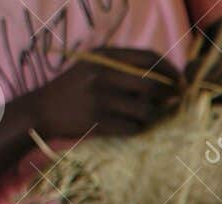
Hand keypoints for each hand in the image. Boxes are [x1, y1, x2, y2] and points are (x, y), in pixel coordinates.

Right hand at [25, 51, 179, 137]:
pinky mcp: (98, 121)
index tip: (180, 81)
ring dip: (153, 116)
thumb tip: (170, 80)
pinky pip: (133, 128)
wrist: (42, 109)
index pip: (149, 57)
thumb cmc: (76, 89)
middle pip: (152, 85)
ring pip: (146, 110)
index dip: (171, 70)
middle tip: (172, 102)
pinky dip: (137, 129)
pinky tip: (130, 127)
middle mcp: (102, 73)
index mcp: (104, 56)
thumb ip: (126, 68)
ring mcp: (100, 98)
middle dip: (168, 95)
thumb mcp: (96, 67)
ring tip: (146, 116)